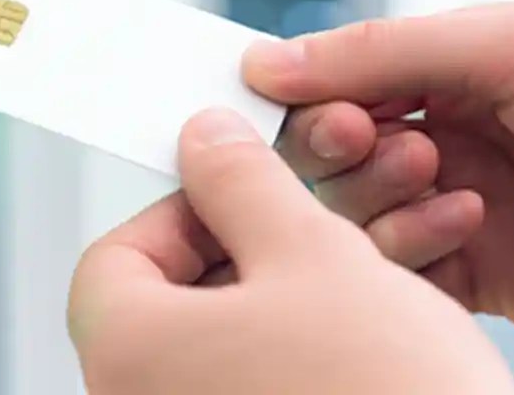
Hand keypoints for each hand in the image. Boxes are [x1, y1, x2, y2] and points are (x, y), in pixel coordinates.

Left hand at [68, 108, 513, 394]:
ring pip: (245, 338)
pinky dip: (322, 344)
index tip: (245, 190)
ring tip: (392, 256)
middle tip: (328, 220)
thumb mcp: (313, 254)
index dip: (186, 208)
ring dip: (314, 284)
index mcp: (130, 351)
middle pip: (186, 297)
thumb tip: (204, 142)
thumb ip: (244, 184)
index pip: (117, 255)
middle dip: (271, 241)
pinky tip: (396, 317)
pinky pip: (275, 382)